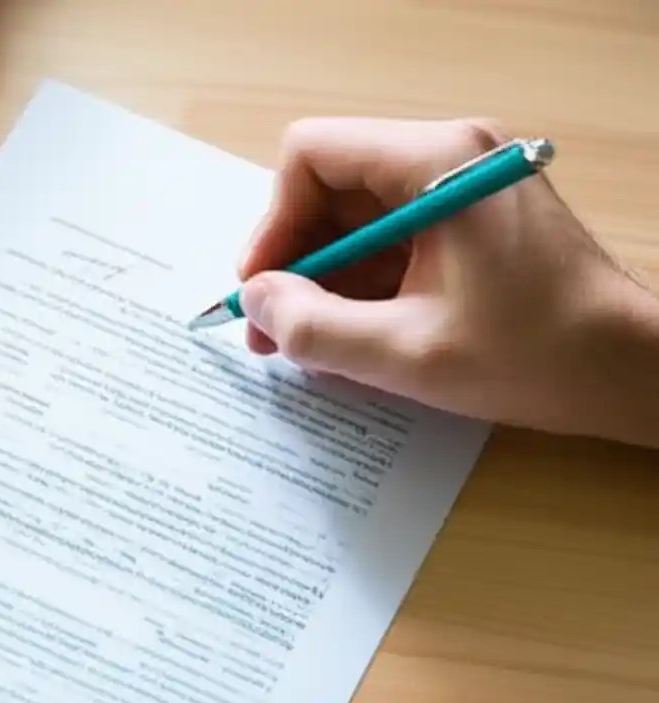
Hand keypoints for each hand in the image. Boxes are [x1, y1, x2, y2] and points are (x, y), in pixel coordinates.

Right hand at [238, 117, 658, 447]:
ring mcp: (461, 184)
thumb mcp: (407, 354)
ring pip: (357, 215)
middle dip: (295, 258)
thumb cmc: (536, 356)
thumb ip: (314, 328)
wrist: (633, 372)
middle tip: (271, 326)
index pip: (313, 155)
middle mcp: (448, 155)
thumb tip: (256, 301)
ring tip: (302, 341)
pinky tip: (348, 334)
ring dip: (324, 277)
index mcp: (436, 163)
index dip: (275, 223)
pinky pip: (392, 236)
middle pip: (331, 186)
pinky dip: (362, 282)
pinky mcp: (471, 218)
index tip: (263, 288)